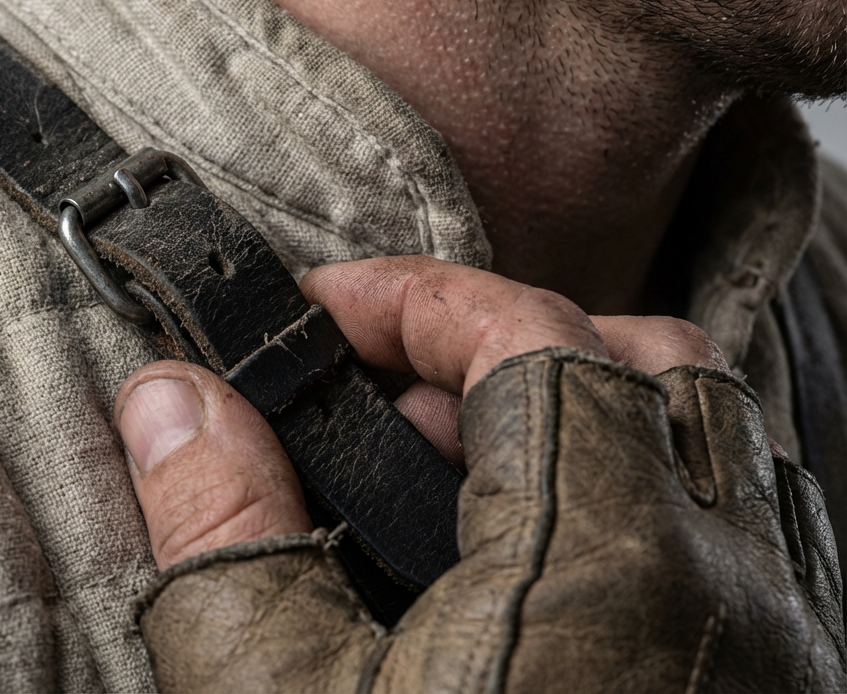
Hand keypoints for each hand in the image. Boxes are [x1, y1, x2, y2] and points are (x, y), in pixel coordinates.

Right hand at [124, 256, 844, 691]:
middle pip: (648, 363)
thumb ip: (223, 536)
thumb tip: (169, 398)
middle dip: (506, 343)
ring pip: (714, 448)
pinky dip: (642, 500)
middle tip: (387, 398)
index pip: (524, 334)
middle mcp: (727, 590)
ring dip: (583, 416)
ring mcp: (783, 654)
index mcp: (603, 566)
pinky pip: (744, 541)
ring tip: (453, 481)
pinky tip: (540, 573)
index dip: (407, 298)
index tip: (316, 316)